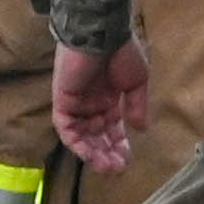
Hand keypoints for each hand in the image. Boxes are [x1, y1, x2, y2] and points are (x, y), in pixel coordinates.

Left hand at [50, 38, 146, 174]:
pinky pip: (67, 129)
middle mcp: (91, 103)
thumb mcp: (137, 81)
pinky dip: (77, 143)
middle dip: (106, 153)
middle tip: (117, 169)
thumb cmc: (122, 52)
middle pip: (96, 136)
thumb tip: (141, 129)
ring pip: (81, 136)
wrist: (103, 34)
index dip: (119, 145)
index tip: (128, 160)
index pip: (112, 128)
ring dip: (92, 153)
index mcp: (108, 98)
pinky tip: (91, 154)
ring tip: (107, 167)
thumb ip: (136, 105)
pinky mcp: (62, 101)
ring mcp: (75, 103)